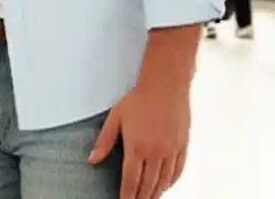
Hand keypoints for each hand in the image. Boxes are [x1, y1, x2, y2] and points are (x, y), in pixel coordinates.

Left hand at [89, 83, 189, 198]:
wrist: (165, 86)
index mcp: (137, 147)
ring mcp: (171, 151)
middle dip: (141, 197)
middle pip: (148, 184)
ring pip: (164, 181)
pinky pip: (178, 170)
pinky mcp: (182, 146)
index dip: (127, 195)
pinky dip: (171, 181)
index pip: (131, 180)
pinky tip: (165, 186)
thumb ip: (104, 141)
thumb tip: (92, 159)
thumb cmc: (138, 99)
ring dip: (156, 193)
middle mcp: (156, 153)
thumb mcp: (115, 118)